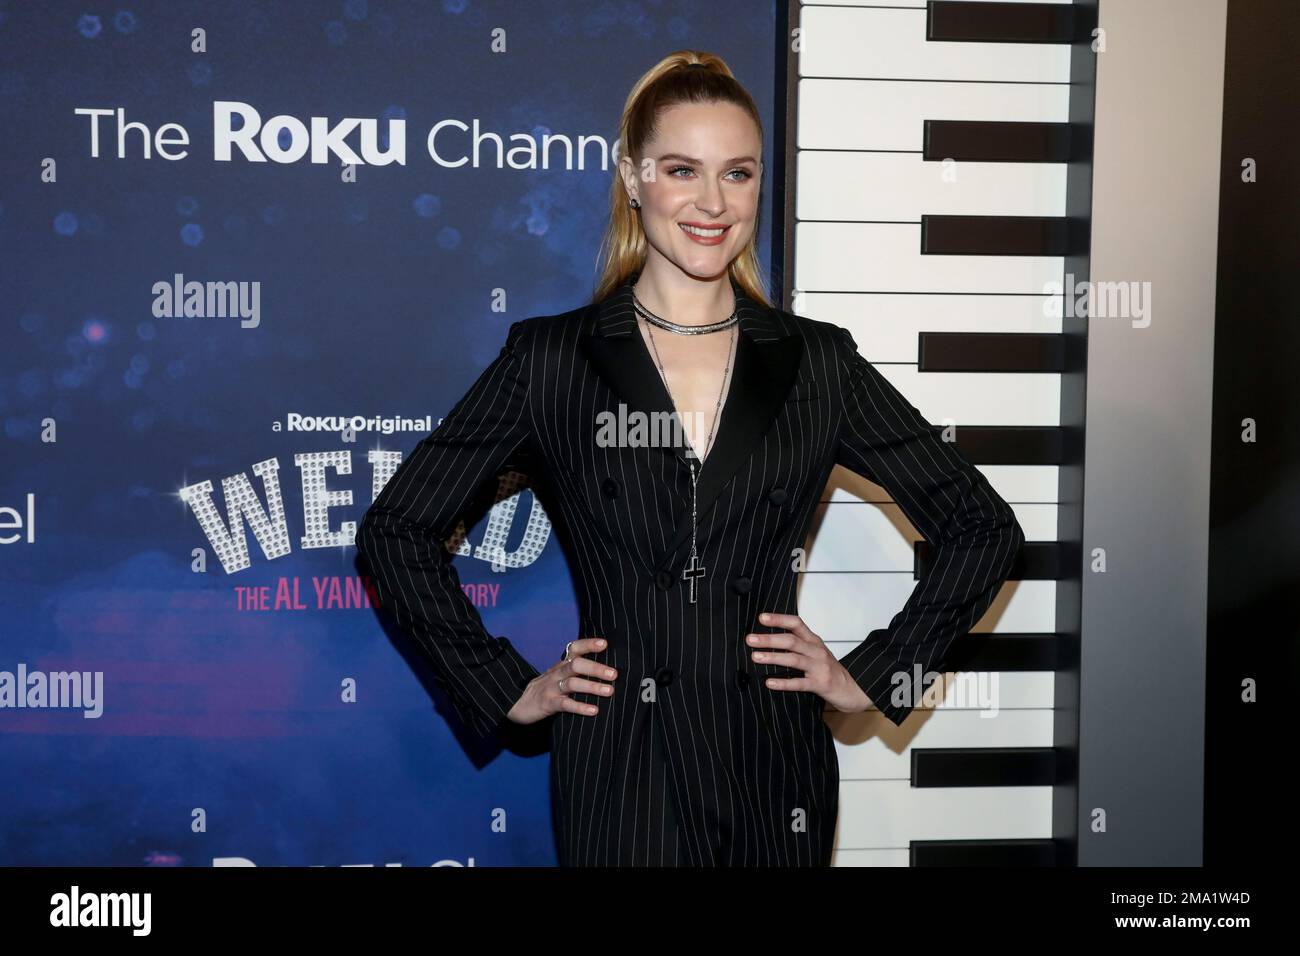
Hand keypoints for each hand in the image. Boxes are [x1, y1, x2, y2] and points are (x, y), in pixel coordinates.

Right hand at [506, 637, 617, 724]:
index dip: (588, 644)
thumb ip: (577, 670)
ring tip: (609, 691)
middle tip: (614, 674)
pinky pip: (565, 704)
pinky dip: (580, 707)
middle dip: (596, 668)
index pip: (575, 648)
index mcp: (562, 664)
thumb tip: (607, 669)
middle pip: (576, 665)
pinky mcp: (548, 703)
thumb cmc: (546, 688)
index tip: (604, 644)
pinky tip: (594, 710)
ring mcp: (552, 688)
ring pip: (572, 683)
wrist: (518, 703)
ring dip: (592, 686)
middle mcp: (557, 673)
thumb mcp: (560, 675)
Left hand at [746, 612, 872, 714]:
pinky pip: (800, 683)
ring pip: (794, 659)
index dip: (779, 619)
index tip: (761, 618)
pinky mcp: (820, 684)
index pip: (796, 623)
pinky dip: (784, 682)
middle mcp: (816, 651)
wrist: (852, 689)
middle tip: (750, 639)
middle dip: (769, 639)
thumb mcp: (815, 652)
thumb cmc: (829, 669)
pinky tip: (770, 682)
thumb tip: (767, 640)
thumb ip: (797, 644)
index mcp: (813, 640)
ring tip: (755, 657)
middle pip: (792, 640)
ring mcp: (819, 667)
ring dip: (774, 657)